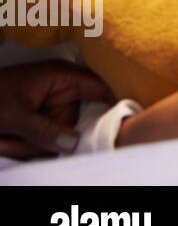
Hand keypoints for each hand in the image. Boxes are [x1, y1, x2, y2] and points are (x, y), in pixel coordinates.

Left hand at [0, 60, 115, 158]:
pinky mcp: (39, 121)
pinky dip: (25, 148)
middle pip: (77, 121)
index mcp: (61, 76)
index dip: (113, 102)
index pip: (100, 87)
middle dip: (53, 138)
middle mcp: (61, 91)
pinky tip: (5, 141)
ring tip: (4, 140)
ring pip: (58, 136)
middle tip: (25, 142)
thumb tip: (74, 144)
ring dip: (31, 146)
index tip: (118, 125)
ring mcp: (49, 107)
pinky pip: (44, 141)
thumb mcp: (12, 114)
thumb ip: (43, 129)